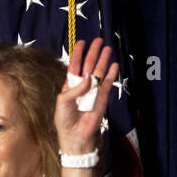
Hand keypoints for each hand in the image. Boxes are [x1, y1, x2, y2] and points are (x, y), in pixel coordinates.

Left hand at [55, 37, 116, 156]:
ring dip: (103, 60)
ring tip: (107, 48)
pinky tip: (114, 65)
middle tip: (98, 41)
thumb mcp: (62, 102)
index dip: (77, 54)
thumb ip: (74, 89)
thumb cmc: (64, 120)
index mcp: (69, 86)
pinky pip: (107, 84)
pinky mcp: (102, 99)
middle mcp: (82, 86)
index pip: (74, 66)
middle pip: (88, 65)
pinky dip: (111, 74)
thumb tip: (88, 77)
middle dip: (93, 53)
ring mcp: (92, 91)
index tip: (81, 42)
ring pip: (99, 72)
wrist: (75, 136)